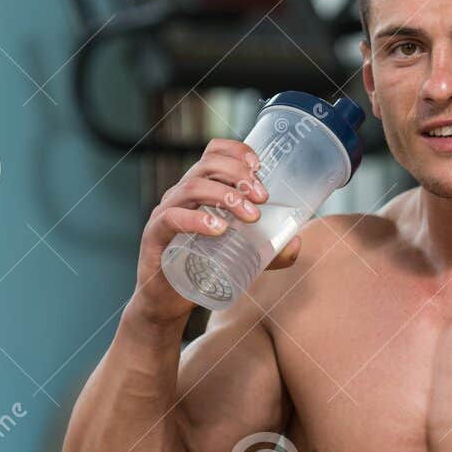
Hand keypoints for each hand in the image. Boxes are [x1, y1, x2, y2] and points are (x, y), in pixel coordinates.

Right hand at [131, 138, 302, 322]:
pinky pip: (172, 218)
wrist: (168, 301)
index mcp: (201, 189)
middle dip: (239, 175)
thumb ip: (269, 251)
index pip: (213, 153)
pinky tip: (219, 229)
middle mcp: (181, 194)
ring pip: (193, 188)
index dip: (236, 151)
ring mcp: (166, 213)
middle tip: (263, 198)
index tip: (260, 167)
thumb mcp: (240, 255)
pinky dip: (198, 220)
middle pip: (207, 166)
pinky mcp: (155, 236)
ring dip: (226, 196)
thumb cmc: (202, 268)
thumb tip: (297, 243)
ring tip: (251, 216)